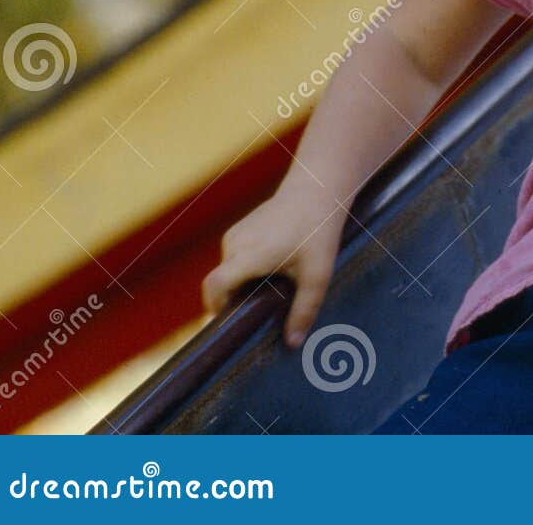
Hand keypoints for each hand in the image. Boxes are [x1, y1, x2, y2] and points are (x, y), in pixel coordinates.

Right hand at [201, 184, 349, 347]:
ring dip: (242, 284)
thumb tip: (292, 343)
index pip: (214, 286)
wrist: (318, 189)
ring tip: (270, 290)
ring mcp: (236, 233)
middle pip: (221, 282)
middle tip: (257, 312)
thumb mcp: (318, 274)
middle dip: (234, 300)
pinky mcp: (242, 228)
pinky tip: (272, 271)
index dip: (214, 308)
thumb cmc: (318, 231)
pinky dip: (245, 269)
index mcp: (248, 255)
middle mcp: (235, 244)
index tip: (228, 323)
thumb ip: (305, 310)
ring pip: (229, 270)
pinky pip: (235, 257)